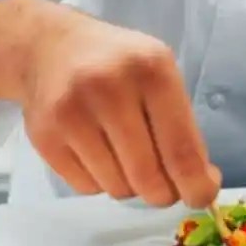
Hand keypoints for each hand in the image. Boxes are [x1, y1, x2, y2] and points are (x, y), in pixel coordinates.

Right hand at [21, 12, 220, 207]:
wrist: (48, 47)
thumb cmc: (117, 63)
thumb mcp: (158, 74)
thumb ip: (181, 125)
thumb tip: (199, 183)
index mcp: (151, 70)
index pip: (181, 148)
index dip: (196, 185)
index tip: (201, 198)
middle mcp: (109, 89)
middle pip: (148, 177)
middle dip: (163, 194)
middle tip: (165, 189)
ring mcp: (72, 113)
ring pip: (117, 187)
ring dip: (130, 186)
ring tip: (126, 158)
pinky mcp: (45, 136)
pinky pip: (86, 187)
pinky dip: (100, 182)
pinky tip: (97, 153)